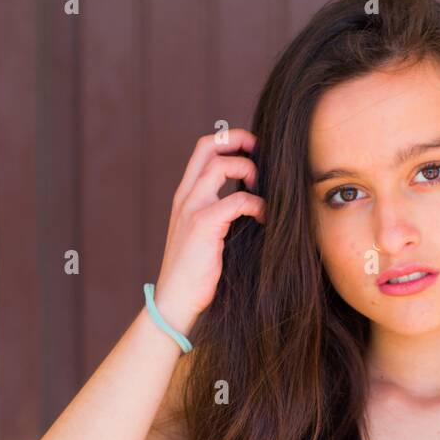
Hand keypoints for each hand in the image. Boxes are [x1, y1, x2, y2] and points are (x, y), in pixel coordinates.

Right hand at [153, 128, 266, 334]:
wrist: (175, 300)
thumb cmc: (194, 274)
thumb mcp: (203, 236)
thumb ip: (218, 215)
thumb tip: (249, 203)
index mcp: (185, 196)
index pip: (202, 150)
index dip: (228, 141)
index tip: (251, 150)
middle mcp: (186, 196)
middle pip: (208, 146)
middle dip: (237, 140)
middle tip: (260, 152)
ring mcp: (192, 208)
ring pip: (220, 165)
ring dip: (247, 170)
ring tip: (262, 189)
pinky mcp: (203, 225)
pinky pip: (237, 200)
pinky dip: (256, 204)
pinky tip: (264, 218)